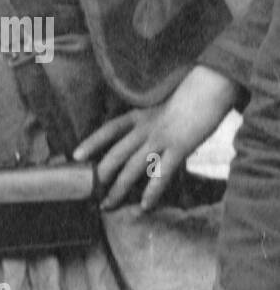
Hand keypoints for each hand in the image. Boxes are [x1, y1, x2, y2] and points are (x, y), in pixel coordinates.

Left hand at [73, 65, 237, 210]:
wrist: (215, 83)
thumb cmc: (191, 96)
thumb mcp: (163, 107)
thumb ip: (150, 123)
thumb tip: (142, 140)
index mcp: (141, 115)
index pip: (110, 129)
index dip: (92, 142)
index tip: (75, 156)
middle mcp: (146, 128)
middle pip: (116, 155)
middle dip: (101, 177)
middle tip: (90, 195)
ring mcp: (161, 138)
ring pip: (132, 168)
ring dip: (118, 189)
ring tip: (108, 206)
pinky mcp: (179, 147)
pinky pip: (161, 174)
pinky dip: (152, 192)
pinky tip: (145, 206)